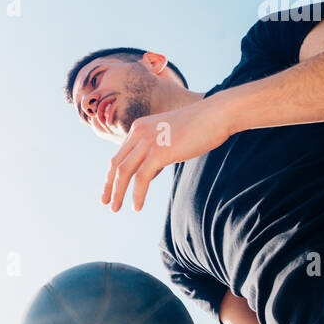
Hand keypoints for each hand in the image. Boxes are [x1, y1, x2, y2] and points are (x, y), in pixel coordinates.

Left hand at [102, 96, 233, 211]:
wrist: (217, 114)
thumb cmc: (199, 126)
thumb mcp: (170, 138)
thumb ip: (157, 153)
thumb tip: (150, 172)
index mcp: (139, 128)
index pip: (120, 155)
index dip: (112, 174)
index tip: (109, 189)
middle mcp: (139, 133)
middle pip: (116, 164)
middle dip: (109, 185)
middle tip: (105, 202)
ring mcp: (148, 142)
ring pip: (124, 172)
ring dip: (118, 193)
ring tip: (115, 208)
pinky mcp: (159, 152)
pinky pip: (141, 177)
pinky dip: (137, 194)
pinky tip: (136, 206)